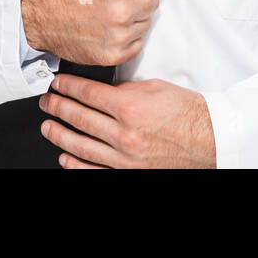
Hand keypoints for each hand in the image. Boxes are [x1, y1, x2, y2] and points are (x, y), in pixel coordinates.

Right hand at [20, 0, 161, 65]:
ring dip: (131, 16)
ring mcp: (117, 35)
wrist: (37, 15)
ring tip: (108, 9)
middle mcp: (121, 11)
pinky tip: (107, 27)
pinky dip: (125, 37)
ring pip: (145, 22)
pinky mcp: (112, 54)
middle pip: (152, 1)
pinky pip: (136, 44)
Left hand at [39, 74, 216, 167]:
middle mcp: (125, 134)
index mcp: (131, 108)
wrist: (211, 140)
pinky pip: (96, 171)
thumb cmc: (188, 113)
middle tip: (46, 101)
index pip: (88, 93)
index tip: (57, 83)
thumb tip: (101, 91)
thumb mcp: (156, 88)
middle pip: (80, 118)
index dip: (68, 87)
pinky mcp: (130, 173)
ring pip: (82, 146)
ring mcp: (125, 158)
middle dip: (58, 107)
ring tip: (47, 126)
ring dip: (60, 135)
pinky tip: (65, 157)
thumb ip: (125, 89)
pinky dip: (76, 165)